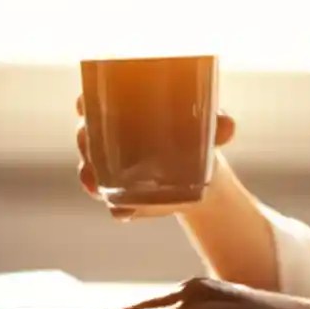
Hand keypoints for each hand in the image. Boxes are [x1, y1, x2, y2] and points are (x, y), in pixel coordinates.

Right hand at [75, 95, 236, 221]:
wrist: (204, 178)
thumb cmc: (200, 140)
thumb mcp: (208, 130)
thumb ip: (217, 124)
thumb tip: (227, 126)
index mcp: (125, 111)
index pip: (93, 100)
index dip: (84, 101)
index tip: (83, 104)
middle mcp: (111, 137)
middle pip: (85, 133)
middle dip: (83, 139)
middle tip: (89, 143)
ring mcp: (112, 168)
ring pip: (90, 167)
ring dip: (89, 173)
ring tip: (95, 181)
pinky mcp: (121, 194)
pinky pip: (108, 199)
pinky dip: (112, 205)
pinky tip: (117, 209)